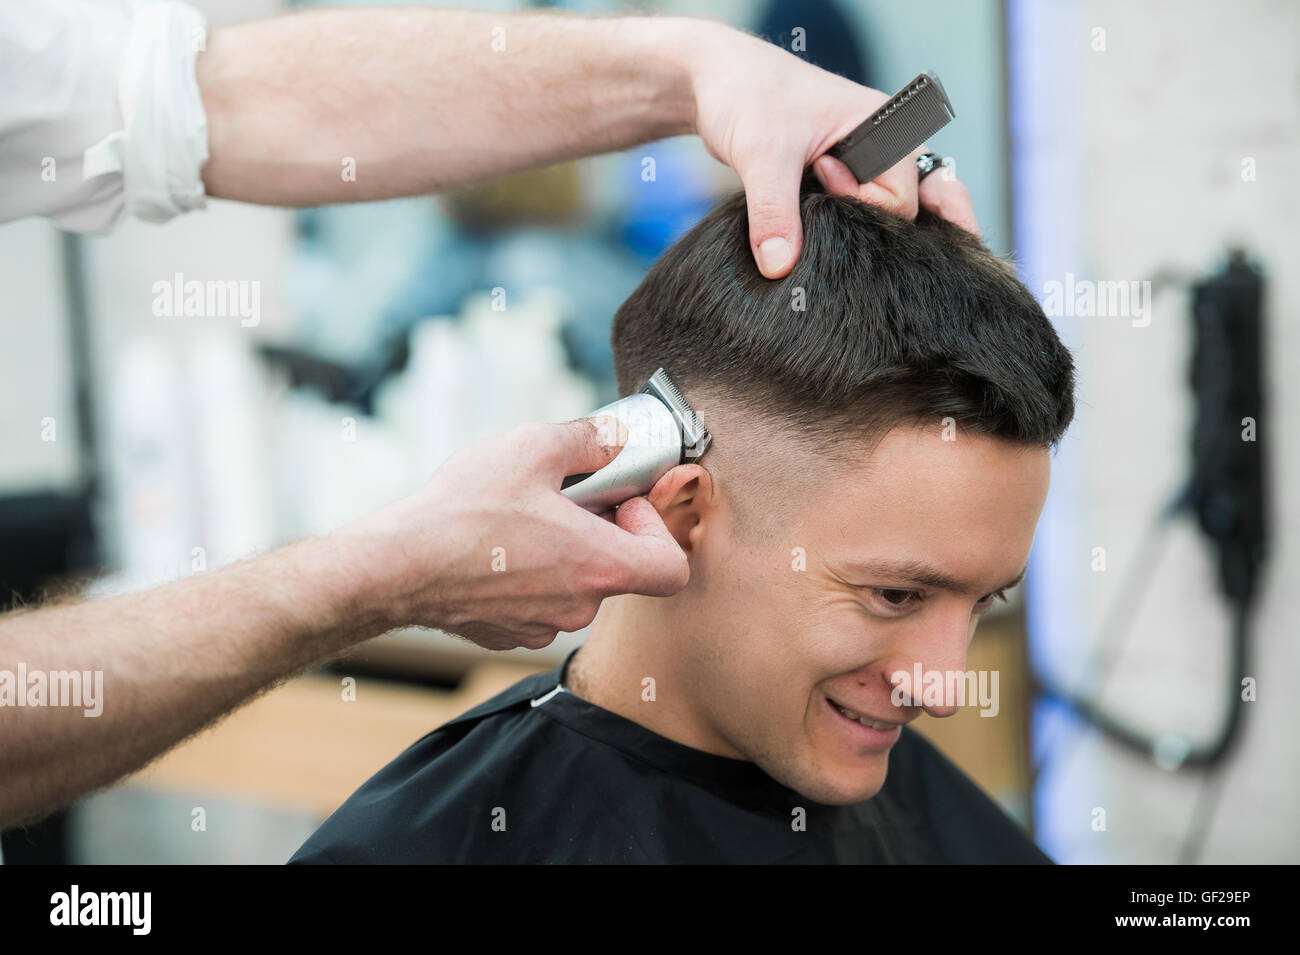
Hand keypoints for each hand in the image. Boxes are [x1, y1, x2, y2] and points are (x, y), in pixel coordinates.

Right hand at [348, 417, 688, 650]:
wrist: (396, 567)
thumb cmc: (464, 512)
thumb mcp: (533, 447)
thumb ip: (589, 440)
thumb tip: (615, 438)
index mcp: (601, 566)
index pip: (670, 566)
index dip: (655, 529)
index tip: (619, 503)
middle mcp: (579, 607)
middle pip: (618, 568)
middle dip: (600, 528)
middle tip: (564, 496)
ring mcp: (542, 625)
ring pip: (575, 584)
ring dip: (562, 550)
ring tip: (520, 516)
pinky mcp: (508, 632)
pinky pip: (538, 600)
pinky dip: (529, 573)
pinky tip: (493, 545)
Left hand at [685, 22, 980, 276]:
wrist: (715, 82)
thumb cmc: (746, 94)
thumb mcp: (762, 154)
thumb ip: (774, 212)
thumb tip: (778, 266)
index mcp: (884, 124)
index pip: (902, 197)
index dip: (863, 206)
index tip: (821, 177)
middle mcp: (882, 142)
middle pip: (908, 208)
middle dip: (883, 226)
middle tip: (836, 211)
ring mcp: (862, 160)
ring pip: (888, 211)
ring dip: (871, 229)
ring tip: (840, 235)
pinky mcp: (840, 175)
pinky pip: (860, 210)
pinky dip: (852, 226)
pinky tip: (836, 239)